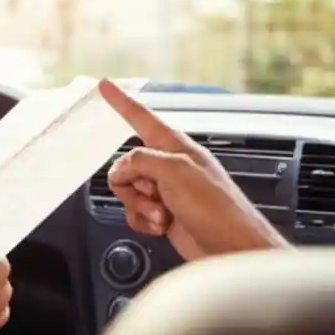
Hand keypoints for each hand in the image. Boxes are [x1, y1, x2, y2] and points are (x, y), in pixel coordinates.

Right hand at [98, 80, 290, 259]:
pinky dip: (143, 221)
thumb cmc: (216, 208)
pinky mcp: (162, 213)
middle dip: (131, 183)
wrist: (230, 249)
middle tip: (153, 192)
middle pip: (125, 163)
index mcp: (174, 146)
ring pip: (127, 190)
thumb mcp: (175, 171)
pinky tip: (161, 225)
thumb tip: (121, 170)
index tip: (104, 86)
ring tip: (162, 214)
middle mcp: (168, 166)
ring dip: (139, 206)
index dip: (121, 101)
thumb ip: (141, 161)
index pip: (141, 117)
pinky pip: (134, 212)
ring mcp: (165, 191)